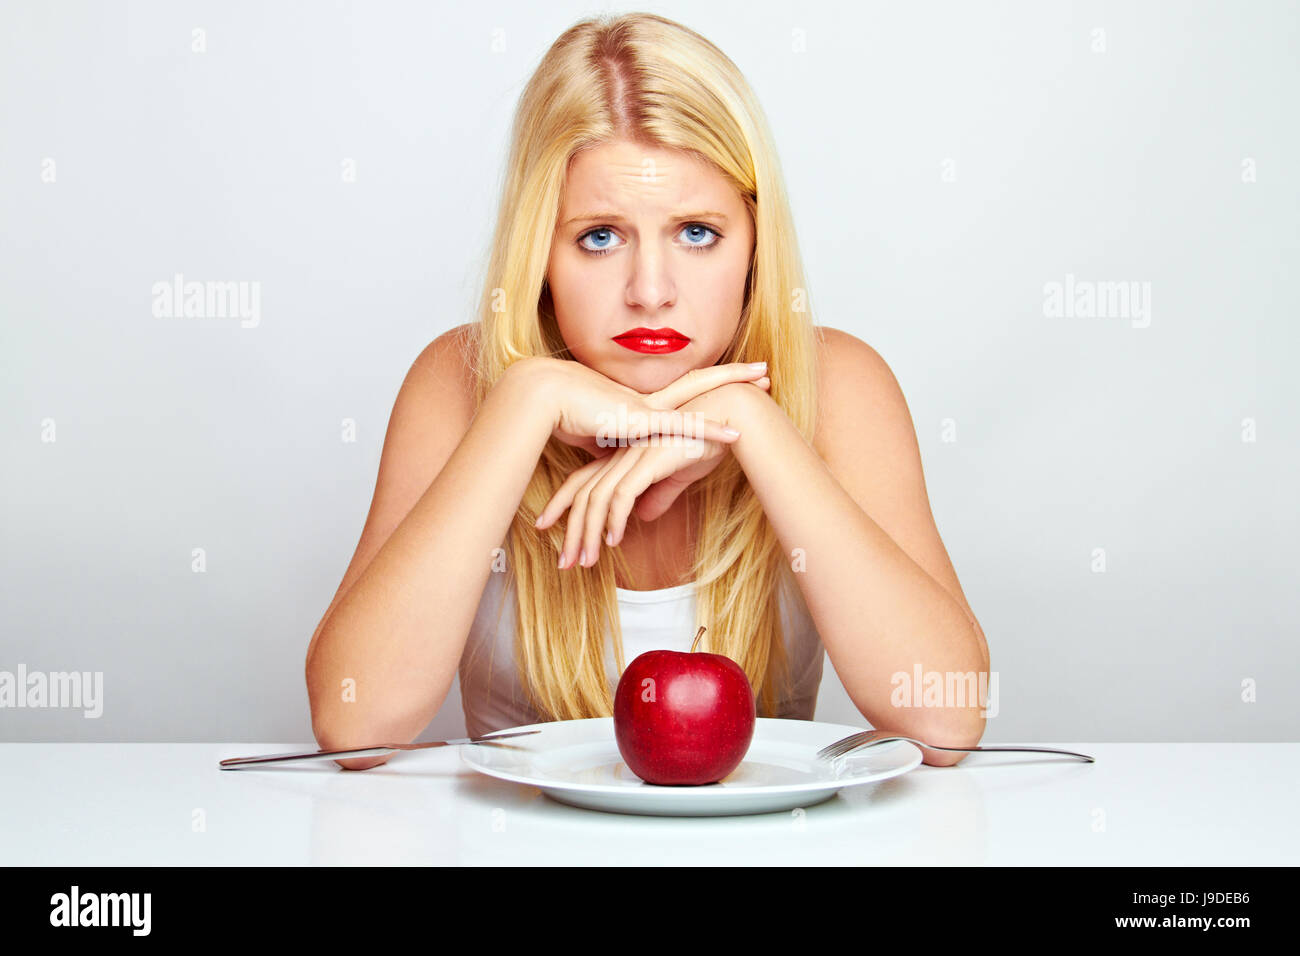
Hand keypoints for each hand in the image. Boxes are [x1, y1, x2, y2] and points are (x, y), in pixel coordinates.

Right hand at [519, 356, 768, 456]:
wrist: (538, 398)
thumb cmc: (559, 415)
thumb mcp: (592, 436)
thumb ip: (609, 446)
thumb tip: (615, 458)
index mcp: (639, 403)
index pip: (683, 391)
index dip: (708, 384)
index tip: (733, 379)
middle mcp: (647, 400)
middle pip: (700, 381)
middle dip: (734, 375)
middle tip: (764, 369)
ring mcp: (645, 407)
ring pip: (700, 393)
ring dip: (734, 387)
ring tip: (766, 380)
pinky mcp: (637, 421)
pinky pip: (681, 427)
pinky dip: (710, 430)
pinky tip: (735, 433)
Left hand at [535, 377, 768, 568]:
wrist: (727, 416)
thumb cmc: (706, 440)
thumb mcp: (677, 475)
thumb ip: (658, 495)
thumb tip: (645, 517)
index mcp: (624, 456)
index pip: (582, 482)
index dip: (563, 505)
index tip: (547, 527)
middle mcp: (622, 456)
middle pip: (582, 494)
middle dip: (570, 531)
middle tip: (563, 563)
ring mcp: (633, 458)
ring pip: (596, 499)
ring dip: (588, 534)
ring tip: (585, 562)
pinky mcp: (648, 461)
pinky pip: (622, 496)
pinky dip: (614, 521)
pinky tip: (614, 541)